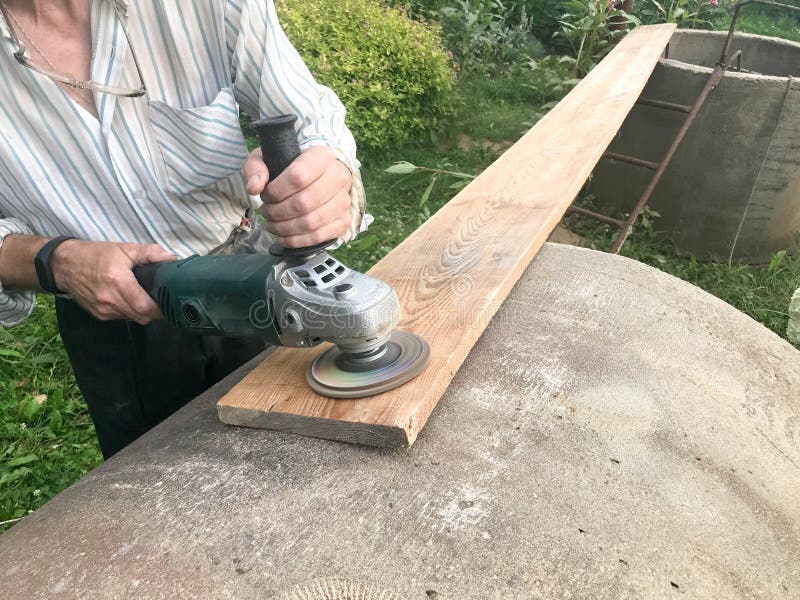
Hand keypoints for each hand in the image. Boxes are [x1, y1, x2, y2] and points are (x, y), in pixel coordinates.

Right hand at [51, 240, 176, 324]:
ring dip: (141, 312)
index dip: (160, 308)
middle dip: (154, 311)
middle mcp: (110, 299)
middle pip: (141, 316)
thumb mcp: (123, 249)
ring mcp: (103, 310)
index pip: (145, 307)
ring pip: (132, 319)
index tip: (168, 300)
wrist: (64, 265)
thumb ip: (149, 253)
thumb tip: (171, 258)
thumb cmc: (94, 255)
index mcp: (118, 282)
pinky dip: (129, 312)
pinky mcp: (98, 315)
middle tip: (160, 300)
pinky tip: (129, 299)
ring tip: (144, 297)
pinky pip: (121, 318)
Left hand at [244, 146, 351, 247]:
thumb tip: (254, 187)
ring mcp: (343, 201)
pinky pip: (319, 236)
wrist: (320, 175)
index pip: (298, 177)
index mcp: (322, 157)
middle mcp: (338, 178)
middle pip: (303, 203)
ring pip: (311, 222)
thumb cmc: (292, 166)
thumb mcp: (269, 158)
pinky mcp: (344, 220)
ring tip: (272, 224)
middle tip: (266, 211)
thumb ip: (257, 168)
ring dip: (285, 228)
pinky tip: (283, 237)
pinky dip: (297, 241)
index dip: (276, 191)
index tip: (266, 195)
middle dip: (277, 212)